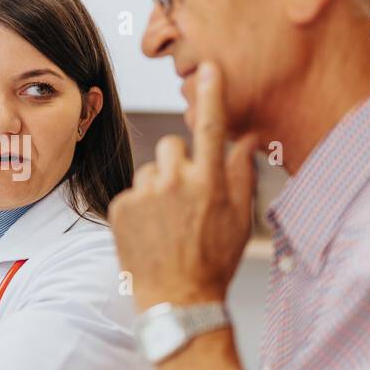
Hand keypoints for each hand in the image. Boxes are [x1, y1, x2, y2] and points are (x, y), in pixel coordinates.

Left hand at [109, 62, 256, 311]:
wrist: (176, 300)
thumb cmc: (214, 262)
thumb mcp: (240, 220)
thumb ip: (243, 175)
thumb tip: (248, 139)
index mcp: (210, 182)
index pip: (211, 127)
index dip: (211, 95)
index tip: (208, 69)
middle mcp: (176, 182)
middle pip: (172, 144)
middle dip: (179, 162)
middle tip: (185, 195)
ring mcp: (145, 194)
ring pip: (150, 169)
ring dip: (158, 186)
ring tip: (167, 221)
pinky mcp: (121, 207)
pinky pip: (132, 191)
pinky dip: (139, 206)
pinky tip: (150, 231)